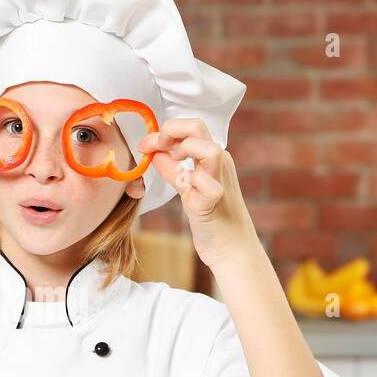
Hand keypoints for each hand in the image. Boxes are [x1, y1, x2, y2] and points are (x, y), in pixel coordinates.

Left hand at [137, 119, 254, 270]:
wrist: (232, 249)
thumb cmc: (212, 220)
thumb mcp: (188, 189)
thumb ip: (172, 170)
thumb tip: (155, 153)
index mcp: (211, 159)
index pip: (189, 128)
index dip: (162, 132)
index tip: (144, 144)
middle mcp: (219, 165)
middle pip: (197, 126)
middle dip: (169, 131)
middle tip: (156, 148)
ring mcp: (220, 182)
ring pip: (210, 149)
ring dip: (184, 151)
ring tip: (174, 164)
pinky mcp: (215, 204)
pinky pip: (210, 186)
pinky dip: (194, 182)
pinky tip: (185, 189)